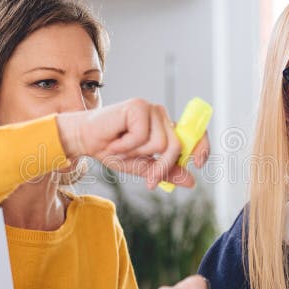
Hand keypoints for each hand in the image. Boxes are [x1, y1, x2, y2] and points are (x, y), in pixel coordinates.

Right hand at [56, 99, 209, 189]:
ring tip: (122, 149)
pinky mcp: (138, 106)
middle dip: (161, 167)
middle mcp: (161, 116)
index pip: (193, 133)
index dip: (201, 146)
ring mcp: (150, 109)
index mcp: (166, 128)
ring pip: (159, 143)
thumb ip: (166, 172)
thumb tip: (192, 181)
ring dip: (137, 153)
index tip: (199, 164)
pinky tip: (116, 140)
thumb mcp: (143, 167)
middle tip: (147, 179)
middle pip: (175, 146)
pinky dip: (127, 145)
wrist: (86, 140)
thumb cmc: (113, 151)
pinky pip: (142, 136)